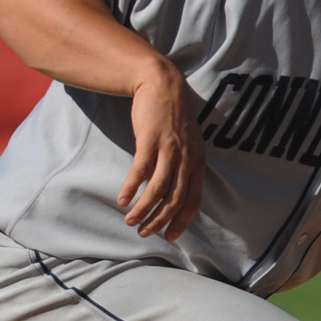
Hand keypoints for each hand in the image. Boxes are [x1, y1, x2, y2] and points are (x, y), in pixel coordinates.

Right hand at [116, 57, 204, 240]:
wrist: (162, 84)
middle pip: (175, 199)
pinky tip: (122, 200)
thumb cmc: (172, 117)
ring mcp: (169, 149)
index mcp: (197, 162)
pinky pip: (141, 171)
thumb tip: (174, 192)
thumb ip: (184, 166)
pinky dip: (131, 188)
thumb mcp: (188, 143)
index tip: (170, 237)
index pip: (194, 200)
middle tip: (145, 233)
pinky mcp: (150, 140)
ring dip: (143, 209)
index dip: (182, 221)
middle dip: (159, 220)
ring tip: (130, 222)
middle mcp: (186, 158)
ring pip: (158, 189)